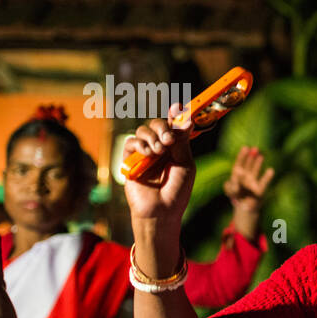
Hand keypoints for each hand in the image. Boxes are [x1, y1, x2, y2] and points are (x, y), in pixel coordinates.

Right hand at [123, 104, 195, 224]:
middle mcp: (160, 147)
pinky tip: (148, 154)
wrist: (161, 210)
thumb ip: (182, 142)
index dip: (175, 114)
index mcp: (176, 147)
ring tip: (160, 151)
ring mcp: (144, 153)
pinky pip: (131, 142)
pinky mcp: (130, 160)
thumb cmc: (177, 190)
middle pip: (157, 124)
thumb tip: (186, 119)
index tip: (178, 107)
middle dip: (163, 127)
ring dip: (152, 137)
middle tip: (169, 140)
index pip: (174, 125)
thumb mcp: (185, 164)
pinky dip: (140, 144)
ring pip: (143, 130)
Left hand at [223, 146, 274, 212]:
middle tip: (255, 148)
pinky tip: (271, 170)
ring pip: (255, 171)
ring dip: (258, 164)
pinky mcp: (259, 190)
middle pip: (248, 165)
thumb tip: (238, 174)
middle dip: (251, 157)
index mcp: (237, 175)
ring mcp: (253, 183)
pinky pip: (263, 183)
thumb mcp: (231, 190)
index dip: (242, 156)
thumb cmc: (236, 197)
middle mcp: (246, 177)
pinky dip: (267, 177)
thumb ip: (233, 183)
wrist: (244, 208)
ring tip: (261, 156)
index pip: (239, 163)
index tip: (245, 148)